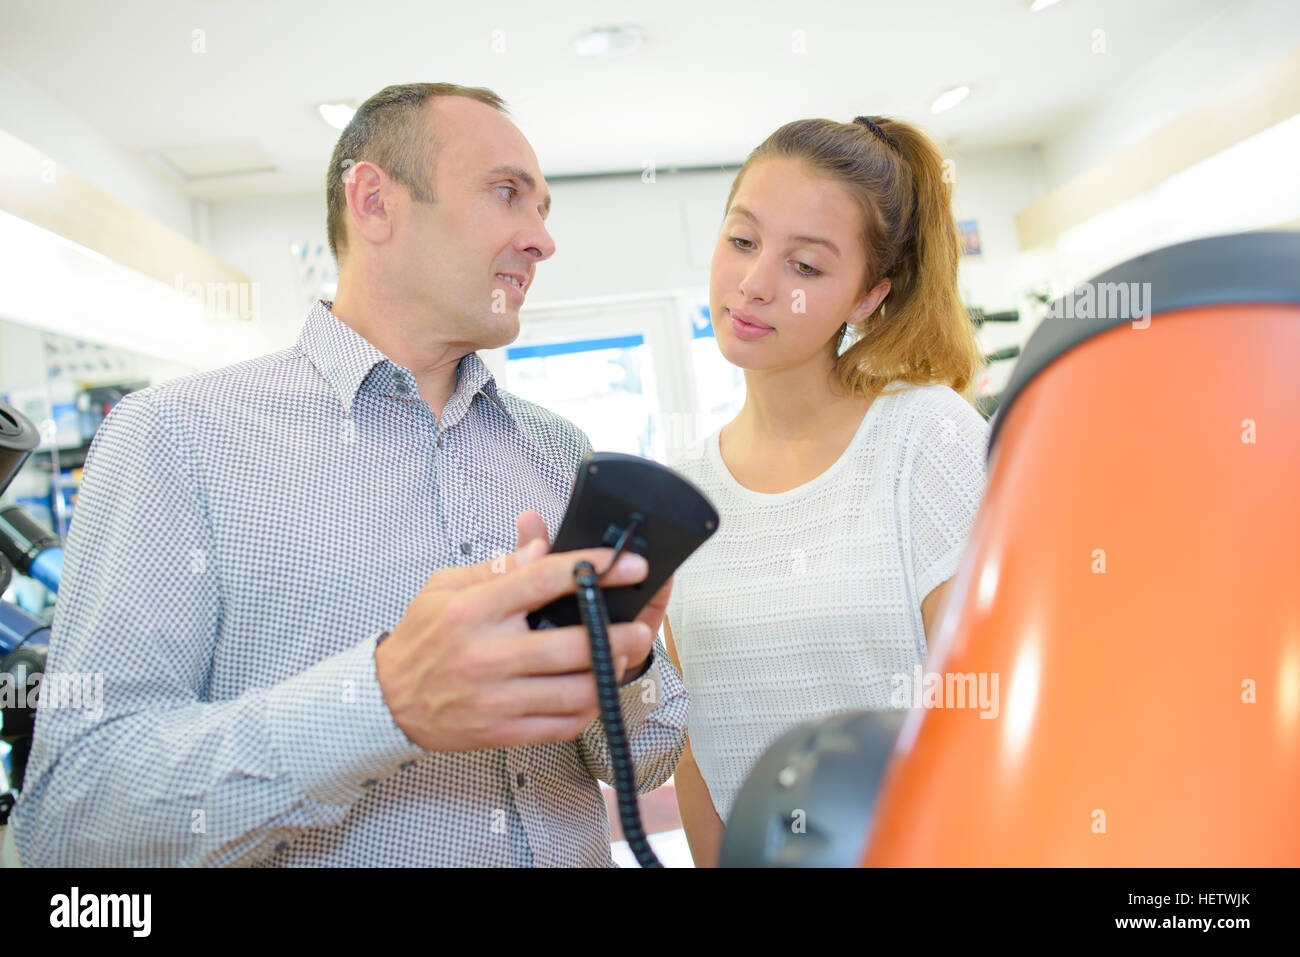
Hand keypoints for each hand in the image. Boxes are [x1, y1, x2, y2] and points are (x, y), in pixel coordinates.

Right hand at [374, 511, 655, 751]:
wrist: (386, 701)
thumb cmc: (421, 640)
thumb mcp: (444, 587)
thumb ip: (498, 568)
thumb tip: (542, 546)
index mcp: (474, 610)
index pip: (543, 579)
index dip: (592, 567)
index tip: (627, 563)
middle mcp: (489, 654)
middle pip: (573, 644)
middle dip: (619, 634)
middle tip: (640, 624)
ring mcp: (497, 698)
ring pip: (576, 689)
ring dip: (611, 673)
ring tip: (624, 657)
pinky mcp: (503, 732)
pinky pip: (562, 724)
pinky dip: (588, 708)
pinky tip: (595, 690)